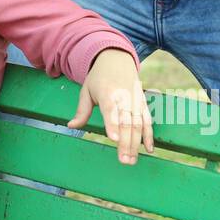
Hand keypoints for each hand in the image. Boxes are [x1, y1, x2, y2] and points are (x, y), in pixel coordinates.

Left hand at [67, 48, 153, 164]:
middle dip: (126, 142)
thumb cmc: (99, 77)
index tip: (114, 139)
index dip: (113, 125)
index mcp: (107, 92)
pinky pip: (148, 120)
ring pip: (139, 123)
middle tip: (124, 161)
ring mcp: (135, 100)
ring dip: (137, 143)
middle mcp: (124, 96)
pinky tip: (148, 149)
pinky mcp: (143, 102)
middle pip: (126, 121)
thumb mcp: (86, 90)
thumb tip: (70, 126)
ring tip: (132, 160)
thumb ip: (81, 111)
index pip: (110, 110)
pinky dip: (149, 135)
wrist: (117, 58)